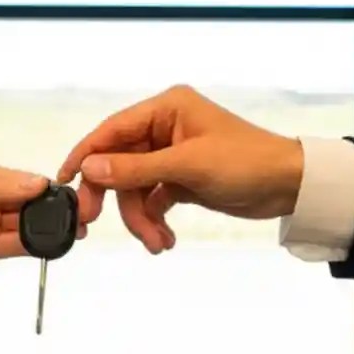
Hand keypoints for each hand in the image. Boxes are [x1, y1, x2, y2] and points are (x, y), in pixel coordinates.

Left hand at [0, 161, 84, 278]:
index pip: (24, 180)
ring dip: (48, 229)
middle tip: (82, 215)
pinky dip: (34, 246)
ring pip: (26, 225)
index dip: (47, 188)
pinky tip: (53, 246)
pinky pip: (15, 246)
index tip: (72, 194)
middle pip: (29, 204)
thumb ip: (1, 188)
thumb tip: (40, 183)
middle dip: (53, 209)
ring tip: (76, 231)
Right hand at [57, 85, 303, 253]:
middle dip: (112, 196)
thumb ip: (136, 168)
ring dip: (140, 218)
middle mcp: (165, 127)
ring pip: (136, 188)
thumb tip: (90, 167)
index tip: (64, 182)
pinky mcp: (182, 179)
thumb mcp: (187, 165)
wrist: (289, 186)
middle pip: (119, 162)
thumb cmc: (245, 163)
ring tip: (155, 244)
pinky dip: (155, 220)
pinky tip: (164, 240)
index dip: (86, 155)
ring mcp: (172, 154)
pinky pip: (153, 199)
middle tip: (94, 223)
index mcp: (166, 108)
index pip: (112, 130)